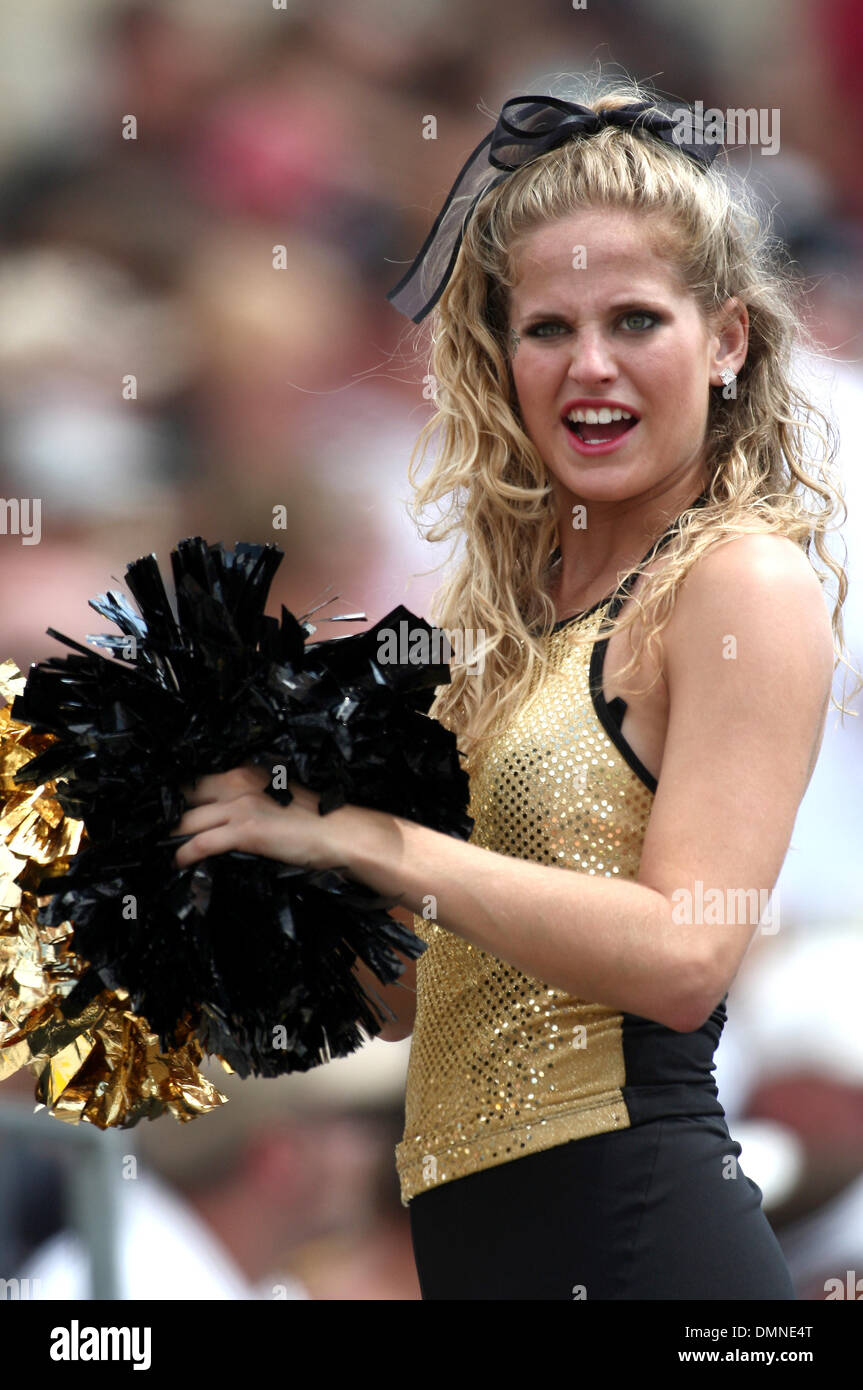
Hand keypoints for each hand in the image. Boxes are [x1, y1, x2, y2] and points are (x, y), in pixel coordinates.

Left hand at [170, 763, 345, 872]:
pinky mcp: (244, 831)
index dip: (182, 796)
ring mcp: (239, 806)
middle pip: (186, 796)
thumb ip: (251, 797)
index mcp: (247, 771)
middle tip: (159, 833)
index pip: (200, 778)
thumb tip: (226, 815)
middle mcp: (238, 782)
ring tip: (165, 850)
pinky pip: (200, 843)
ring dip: (173, 838)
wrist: (341, 833)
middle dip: (170, 815)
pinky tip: (179, 863)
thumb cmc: (317, 819)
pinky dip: (185, 854)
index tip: (171, 811)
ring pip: (187, 821)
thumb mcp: (278, 796)